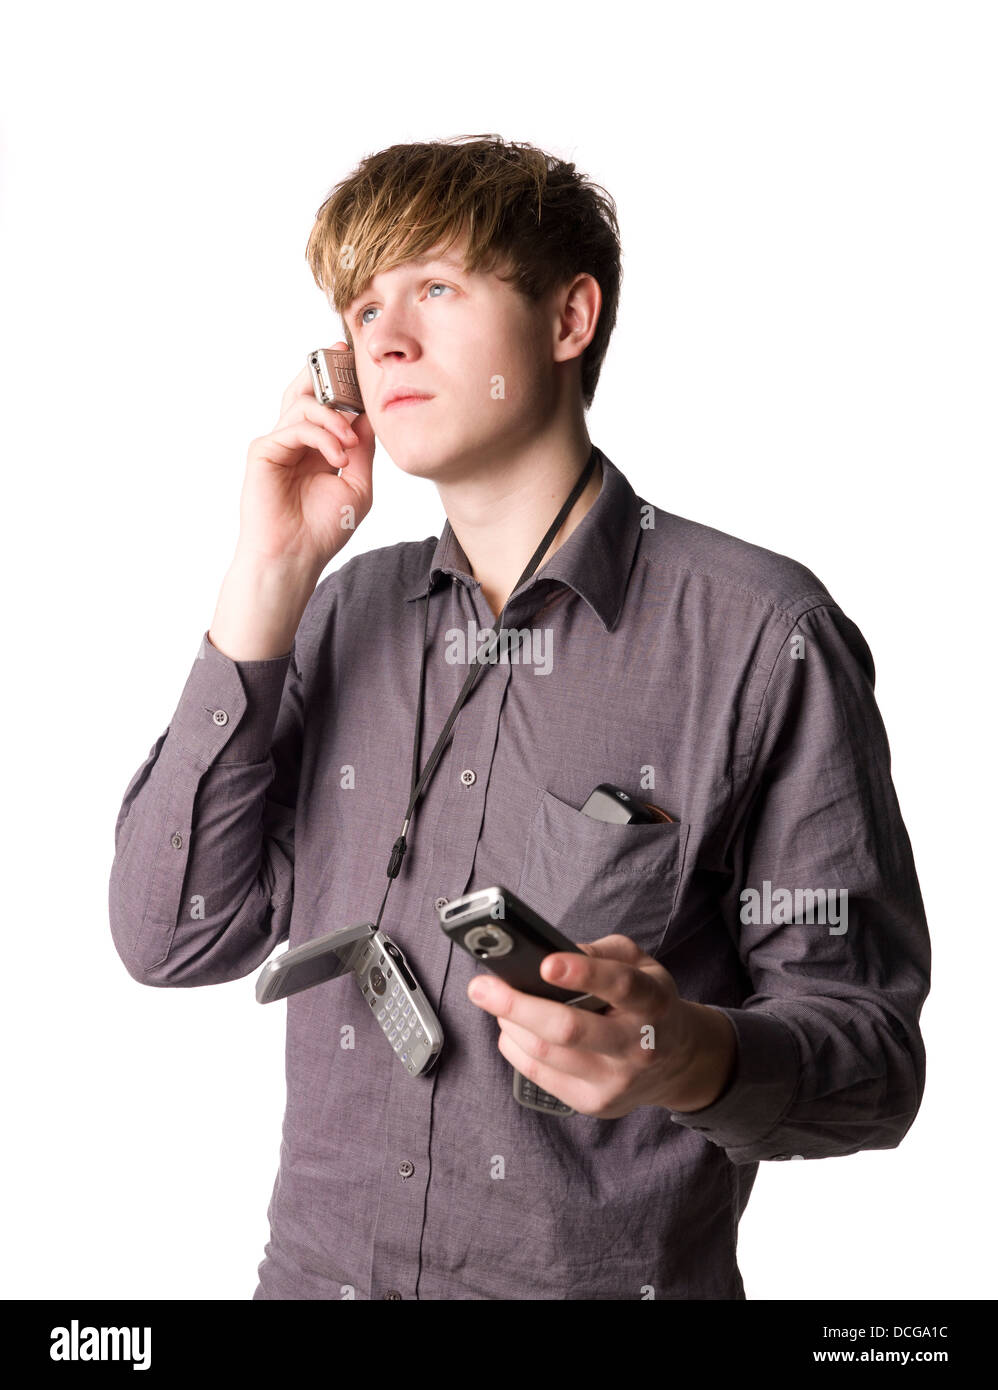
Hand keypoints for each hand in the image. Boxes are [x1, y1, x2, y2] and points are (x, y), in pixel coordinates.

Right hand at [237, 342, 376, 571]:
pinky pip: (295, 427)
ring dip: (334, 417)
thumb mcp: (358, 485)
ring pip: (303, 404)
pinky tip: (338, 456)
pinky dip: (321, 436)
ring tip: (350, 442)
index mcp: (318, 447)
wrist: (296, 556)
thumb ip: (362, 450)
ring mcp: (278, 443)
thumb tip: (371, 415)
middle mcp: (296, 441)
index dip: (344, 384)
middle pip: (307, 390)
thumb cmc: (323, 529)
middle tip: (346, 353)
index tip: (362, 366)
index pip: (329, 405)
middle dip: (327, 369)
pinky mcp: (264, 450)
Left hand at [466, 934, 737, 1118]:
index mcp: (653, 1002)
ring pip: (546, 1054)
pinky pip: (540, 1074)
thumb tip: (550, 952)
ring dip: (510, 1023)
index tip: (545, 964)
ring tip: (495, 1002)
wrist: (677, 1062)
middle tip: (481, 987)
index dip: (582, 973)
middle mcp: (637, 1046)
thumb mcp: (641, 964)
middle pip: (569, 1030)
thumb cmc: (650, 1002)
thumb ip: (602, 952)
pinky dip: (515, 1047)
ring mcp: (616, 1081)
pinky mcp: (594, 1104)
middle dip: (517, 1006)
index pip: (619, 986)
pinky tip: (511, 1028)